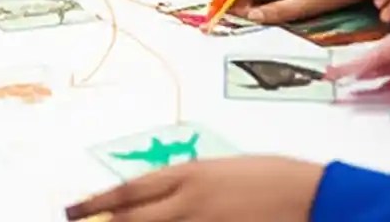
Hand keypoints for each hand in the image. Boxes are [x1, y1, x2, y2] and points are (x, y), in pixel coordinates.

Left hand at [66, 156, 321, 221]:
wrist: (316, 197)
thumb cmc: (273, 178)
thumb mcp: (223, 171)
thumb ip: (189, 184)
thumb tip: (159, 197)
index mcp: (188, 176)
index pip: (128, 191)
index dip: (96, 202)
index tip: (73, 210)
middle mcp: (188, 203)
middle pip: (130, 220)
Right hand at [326, 25, 389, 120]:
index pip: (386, 51)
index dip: (361, 63)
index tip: (340, 75)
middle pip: (382, 57)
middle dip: (354, 68)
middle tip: (327, 78)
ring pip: (388, 68)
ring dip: (366, 78)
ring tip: (340, 87)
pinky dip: (384, 85)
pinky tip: (368, 94)